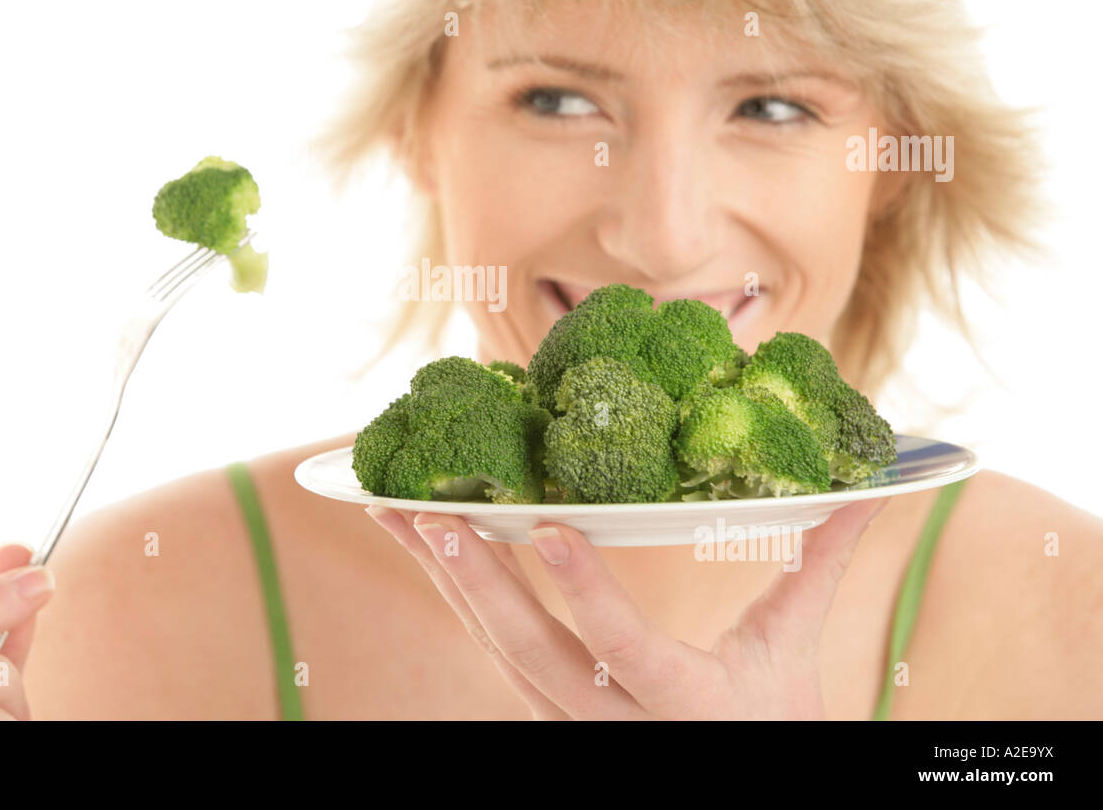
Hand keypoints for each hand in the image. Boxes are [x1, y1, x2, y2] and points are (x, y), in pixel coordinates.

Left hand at [367, 499, 885, 718]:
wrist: (740, 774)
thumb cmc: (774, 721)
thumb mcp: (792, 652)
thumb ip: (816, 567)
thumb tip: (868, 490)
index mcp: (684, 706)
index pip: (624, 652)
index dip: (587, 594)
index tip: (548, 528)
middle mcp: (613, 726)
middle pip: (529, 657)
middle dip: (474, 584)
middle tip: (428, 514)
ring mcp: (570, 724)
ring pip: (495, 653)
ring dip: (445, 582)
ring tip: (396, 515)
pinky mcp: (547, 712)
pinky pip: (493, 653)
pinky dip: (458, 597)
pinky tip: (430, 549)